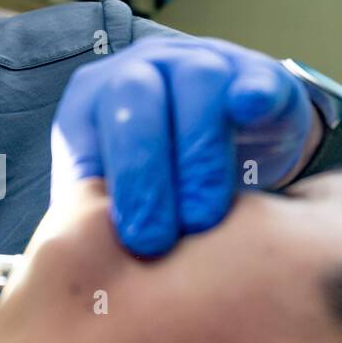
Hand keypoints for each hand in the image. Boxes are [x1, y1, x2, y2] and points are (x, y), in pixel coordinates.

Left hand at [51, 34, 314, 255]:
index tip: (137, 243)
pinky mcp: (255, 73)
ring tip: (206, 216)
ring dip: (199, 152)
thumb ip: (95, 219)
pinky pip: (254, 77)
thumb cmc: (156, 184)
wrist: (227, 145)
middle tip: (162, 238)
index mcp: (92, 103)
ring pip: (196, 84)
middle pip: (134, 100)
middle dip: (147, 172)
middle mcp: (140, 73)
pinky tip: (248, 110)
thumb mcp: (115, 198)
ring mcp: (198, 64)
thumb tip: (86, 278)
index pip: (88, 129)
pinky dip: (252, 93)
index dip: (115, 186)